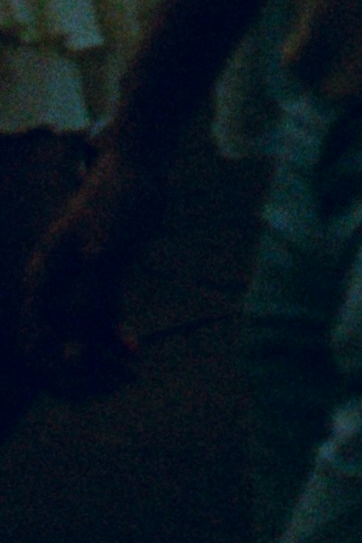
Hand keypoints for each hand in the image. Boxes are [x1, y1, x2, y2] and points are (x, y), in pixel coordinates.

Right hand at [22, 141, 144, 394]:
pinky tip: (132, 348)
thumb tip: (76, 350)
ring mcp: (76, 283)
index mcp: (43, 279)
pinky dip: (111, 338)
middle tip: (118, 381)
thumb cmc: (119, 196)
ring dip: (100, 359)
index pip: (39, 342)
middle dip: (82, 372)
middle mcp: (54, 286)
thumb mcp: (106, 249)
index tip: (92, 376)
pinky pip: (97, 320)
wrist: (141, 161)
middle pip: (55, 346)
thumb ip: (91, 299)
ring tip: (130, 372)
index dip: (61, 368)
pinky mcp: (100, 278)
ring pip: (79, 336)